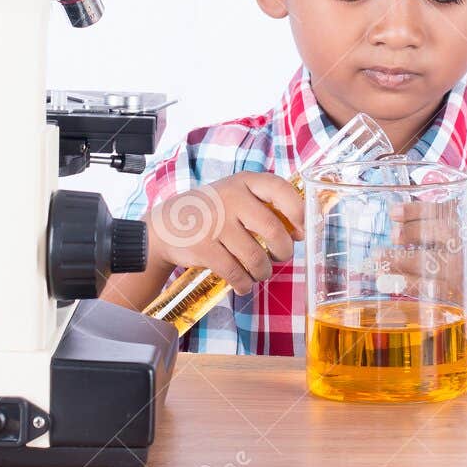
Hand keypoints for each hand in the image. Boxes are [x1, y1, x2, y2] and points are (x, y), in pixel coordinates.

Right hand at [148, 172, 304, 294]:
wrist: (165, 226)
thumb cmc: (211, 212)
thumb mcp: (235, 196)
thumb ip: (265, 206)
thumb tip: (299, 232)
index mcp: (243, 182)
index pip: (279, 189)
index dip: (298, 211)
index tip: (301, 230)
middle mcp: (230, 198)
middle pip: (273, 229)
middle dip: (283, 251)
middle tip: (280, 256)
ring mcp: (215, 223)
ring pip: (256, 257)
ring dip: (263, 272)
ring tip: (261, 273)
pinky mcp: (203, 247)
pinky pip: (235, 272)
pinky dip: (244, 284)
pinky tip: (244, 284)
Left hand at [379, 205, 466, 298]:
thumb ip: (442, 225)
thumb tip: (399, 219)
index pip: (444, 210)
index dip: (415, 210)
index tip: (393, 212)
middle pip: (439, 233)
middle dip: (411, 232)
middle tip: (392, 236)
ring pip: (429, 262)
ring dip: (399, 259)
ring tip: (379, 257)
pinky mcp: (461, 297)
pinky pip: (428, 288)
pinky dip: (405, 283)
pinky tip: (389, 280)